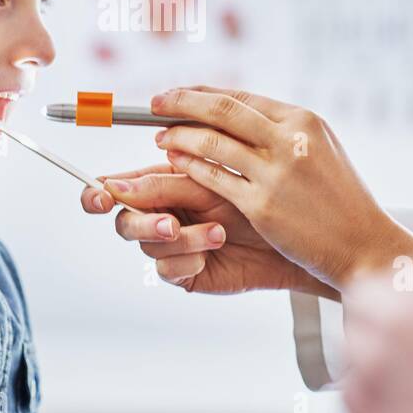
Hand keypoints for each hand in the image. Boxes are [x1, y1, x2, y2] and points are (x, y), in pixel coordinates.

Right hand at [80, 164, 337, 298]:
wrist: (316, 239)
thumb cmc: (283, 193)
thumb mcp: (239, 167)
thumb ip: (200, 152)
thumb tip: (161, 141)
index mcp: (170, 178)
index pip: (118, 183)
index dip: (97, 189)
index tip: (97, 190)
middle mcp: (167, 209)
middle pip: (122, 215)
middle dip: (136, 217)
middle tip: (166, 220)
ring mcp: (177, 243)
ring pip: (146, 243)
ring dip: (179, 236)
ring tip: (218, 232)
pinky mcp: (190, 272)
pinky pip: (167, 270)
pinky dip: (189, 256)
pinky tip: (217, 248)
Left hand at [150, 86, 412, 288]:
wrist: (363, 244)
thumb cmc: (340, 199)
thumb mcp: (319, 150)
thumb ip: (282, 129)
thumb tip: (236, 111)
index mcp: (304, 121)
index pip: (242, 98)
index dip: (203, 93)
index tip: (178, 93)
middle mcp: (290, 140)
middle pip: (222, 110)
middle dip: (181, 102)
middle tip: (154, 104)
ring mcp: (277, 173)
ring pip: (212, 142)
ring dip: (179, 135)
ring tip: (159, 136)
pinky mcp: (263, 206)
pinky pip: (214, 177)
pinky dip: (190, 165)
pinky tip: (174, 162)